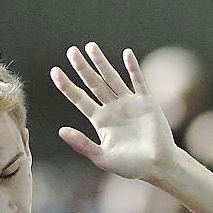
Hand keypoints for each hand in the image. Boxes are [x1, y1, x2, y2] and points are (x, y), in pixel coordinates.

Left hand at [50, 44, 177, 180]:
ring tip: (90, 47)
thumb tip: (61, 131)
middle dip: (82, 68)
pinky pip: (138, 81)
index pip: (80, 100)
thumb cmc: (130, 166)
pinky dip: (133, 68)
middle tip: (71, 51)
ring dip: (102, 63)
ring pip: (112, 78)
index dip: (67, 87)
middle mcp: (112, 108)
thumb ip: (82, 144)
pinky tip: (126, 54)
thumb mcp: (102, 157)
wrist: (157, 166)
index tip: (55, 72)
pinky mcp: (146, 101)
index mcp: (100, 121)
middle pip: (93, 84)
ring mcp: (129, 103)